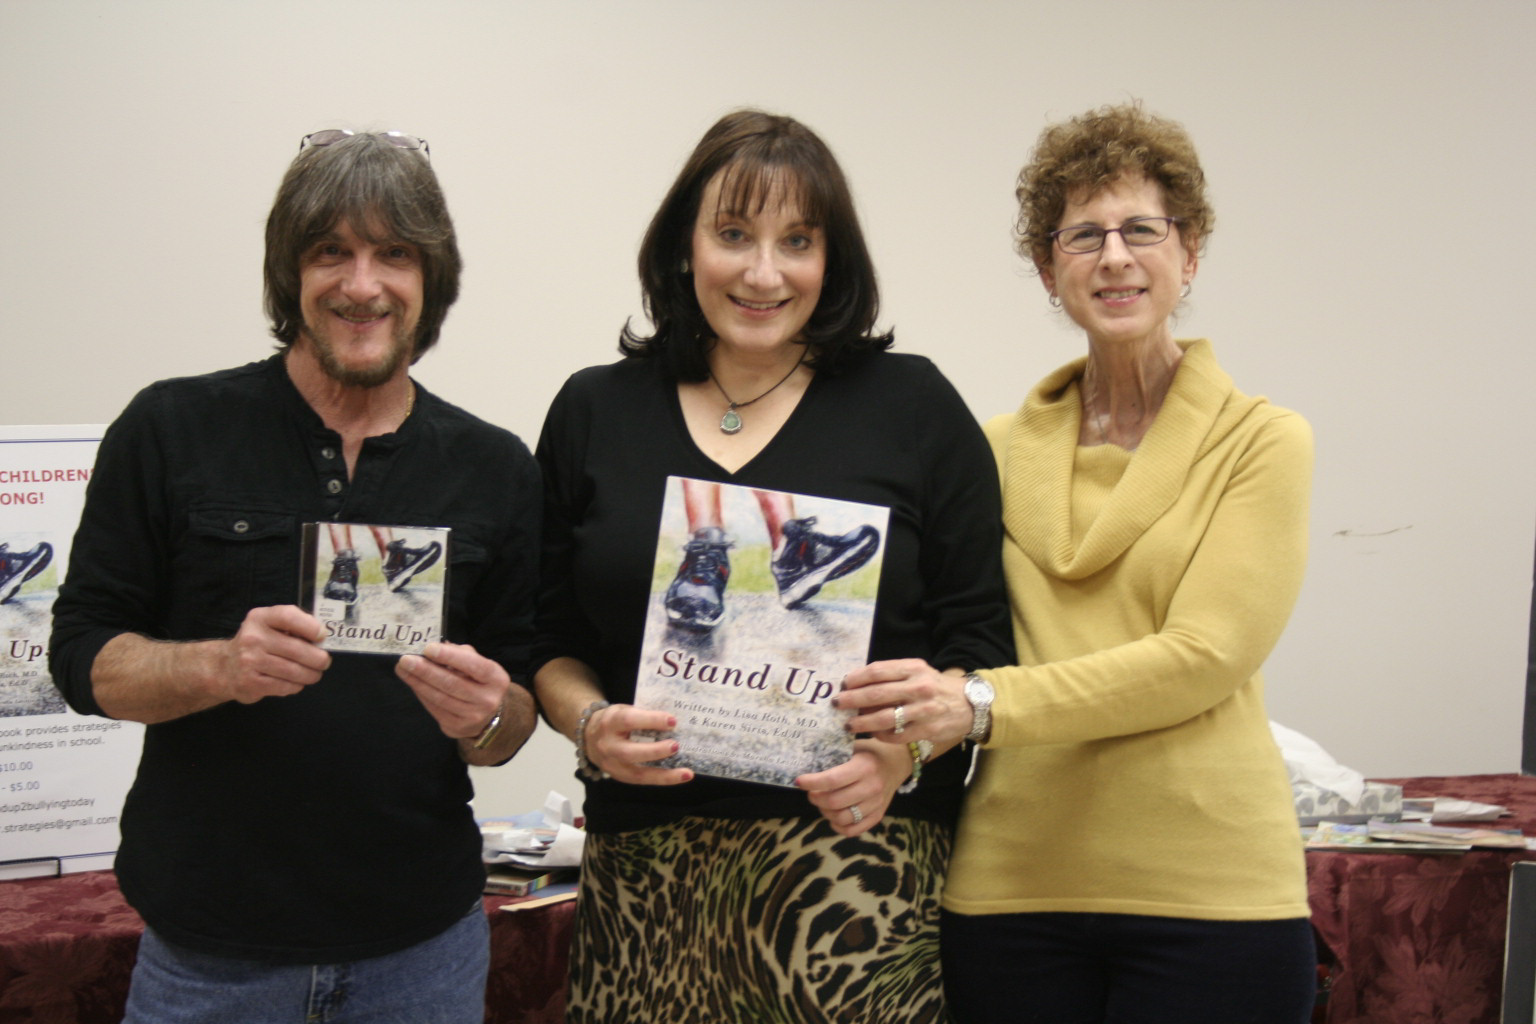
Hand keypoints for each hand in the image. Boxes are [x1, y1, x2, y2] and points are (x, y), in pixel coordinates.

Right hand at [219, 605, 329, 703]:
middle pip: (297, 649)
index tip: (322, 636)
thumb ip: (294, 625)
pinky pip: (284, 686)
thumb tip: (323, 635)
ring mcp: (249, 661)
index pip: (288, 616)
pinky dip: (296, 686)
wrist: (224, 667)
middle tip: (324, 662)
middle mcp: (253, 638)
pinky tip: (295, 682)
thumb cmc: (257, 644)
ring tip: (314, 674)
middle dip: (318, 658)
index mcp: (260, 618)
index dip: (310, 627)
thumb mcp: (270, 626)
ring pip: (294, 671)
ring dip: (311, 675)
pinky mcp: (250, 682)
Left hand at [396, 641, 515, 739]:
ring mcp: (472, 717)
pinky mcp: (457, 727)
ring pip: (440, 698)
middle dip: (426, 670)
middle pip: (452, 683)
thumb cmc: (480, 682)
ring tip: (403, 670)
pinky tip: (413, 683)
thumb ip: (460, 654)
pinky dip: (421, 694)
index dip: (449, 656)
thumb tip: (436, 647)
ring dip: (418, 683)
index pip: (473, 665)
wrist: (489, 715)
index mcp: (496, 679)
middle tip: (405, 660)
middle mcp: (487, 699)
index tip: (428, 648)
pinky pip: (434, 709)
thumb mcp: (479, 664)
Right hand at [582, 703, 692, 786]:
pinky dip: (661, 779)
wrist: (588, 736)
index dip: (651, 720)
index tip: (672, 721)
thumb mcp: (623, 710)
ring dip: (664, 775)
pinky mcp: (618, 776)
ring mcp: (611, 765)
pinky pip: (641, 781)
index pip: (629, 721)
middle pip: (630, 752)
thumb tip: (673, 723)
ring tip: (686, 773)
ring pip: (637, 774)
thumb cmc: (614, 720)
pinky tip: (678, 777)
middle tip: (676, 746)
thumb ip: (643, 716)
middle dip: (655, 751)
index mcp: (610, 722)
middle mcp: (608, 745)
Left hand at [796, 740, 908, 836]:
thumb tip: (806, 765)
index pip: (833, 780)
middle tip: (811, 793)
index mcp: (864, 767)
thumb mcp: (854, 747)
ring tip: (822, 804)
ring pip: (841, 818)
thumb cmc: (870, 753)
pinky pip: (853, 830)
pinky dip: (838, 827)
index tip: (799, 781)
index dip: (812, 782)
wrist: (897, 762)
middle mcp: (872, 787)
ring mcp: (876, 804)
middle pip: (834, 802)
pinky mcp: (878, 816)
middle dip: (815, 798)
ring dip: (825, 813)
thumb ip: (834, 756)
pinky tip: (833, 816)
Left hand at [837, 659, 972, 746]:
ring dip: (862, 722)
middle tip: (837, 704)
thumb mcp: (917, 671)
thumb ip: (891, 675)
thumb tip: (856, 683)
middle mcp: (918, 687)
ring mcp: (923, 710)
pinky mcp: (927, 730)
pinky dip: (880, 735)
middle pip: (877, 694)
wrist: (970, 704)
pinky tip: (872, 734)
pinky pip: (897, 735)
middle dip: (852, 700)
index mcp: (913, 669)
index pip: (877, 671)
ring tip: (848, 725)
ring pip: (885, 718)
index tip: (842, 684)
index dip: (856, 678)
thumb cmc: (934, 687)